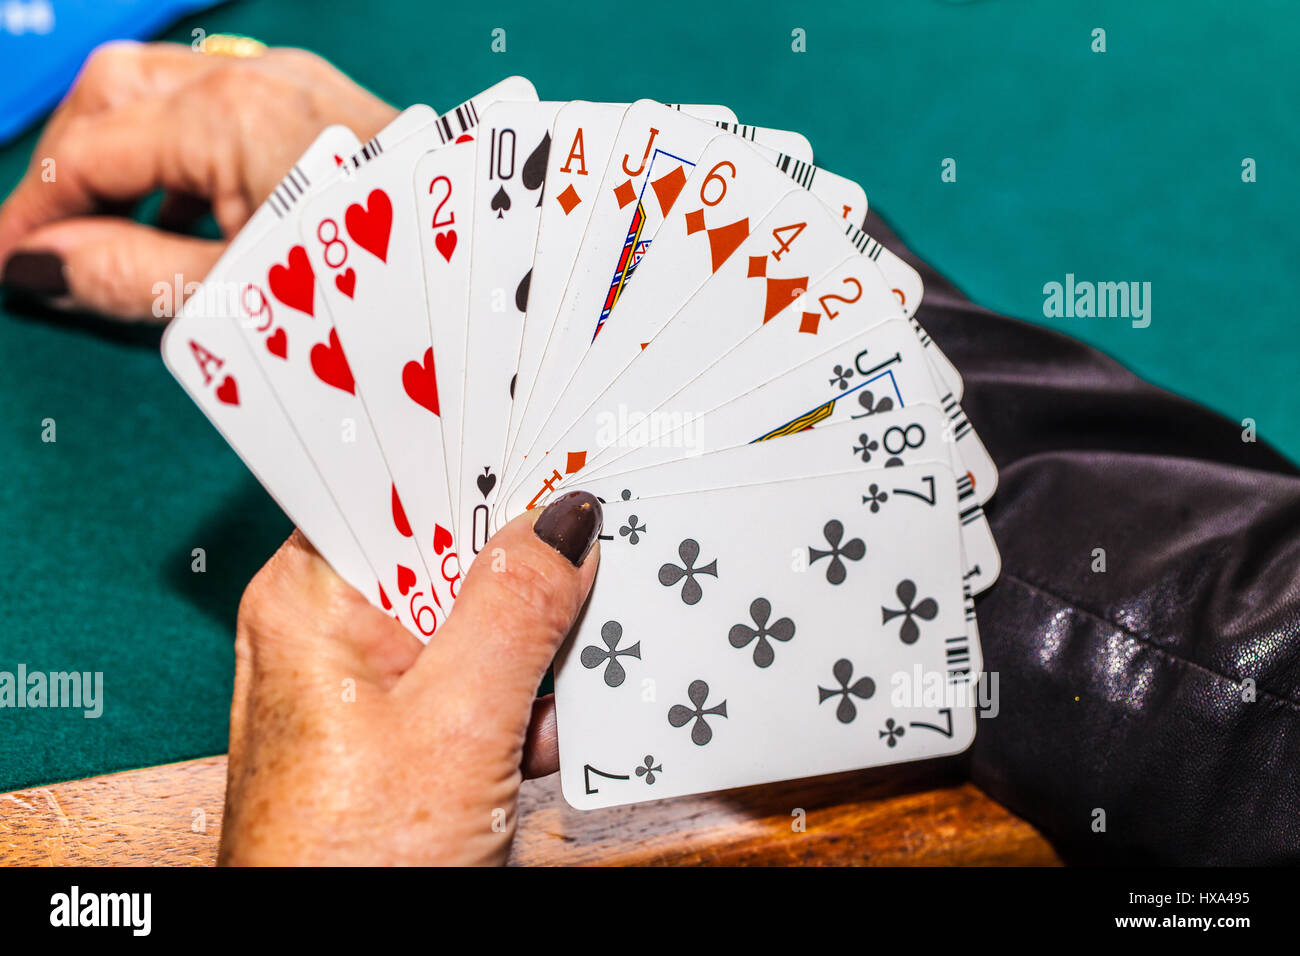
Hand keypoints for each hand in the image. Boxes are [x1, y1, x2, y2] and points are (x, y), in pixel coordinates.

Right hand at [0, 41, 396, 319]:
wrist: (499, 275)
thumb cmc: (387, 295)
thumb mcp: (242, 301)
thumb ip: (127, 275)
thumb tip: (35, 267)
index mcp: (231, 116)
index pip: (87, 151)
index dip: (32, 212)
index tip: (6, 267)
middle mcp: (261, 76)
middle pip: (114, 92)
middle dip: (69, 166)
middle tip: (51, 246)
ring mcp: (298, 79)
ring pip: (165, 89)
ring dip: (122, 155)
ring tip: (111, 237)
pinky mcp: (325, 100)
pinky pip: (221, 104)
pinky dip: (182, 154)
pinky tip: (188, 218)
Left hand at [219, 491, 601, 865]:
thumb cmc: (349, 866)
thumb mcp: (456, 725)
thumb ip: (517, 610)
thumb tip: (569, 516)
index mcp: (313, 597)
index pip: (399, 484)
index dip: (479, 458)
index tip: (555, 437)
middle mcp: (333, 626)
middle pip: (449, 553)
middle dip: (522, 579)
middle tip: (582, 581)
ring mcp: (368, 682)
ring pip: (475, 621)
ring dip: (528, 658)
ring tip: (536, 711)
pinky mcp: (401, 728)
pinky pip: (475, 680)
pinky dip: (514, 707)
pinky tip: (524, 748)